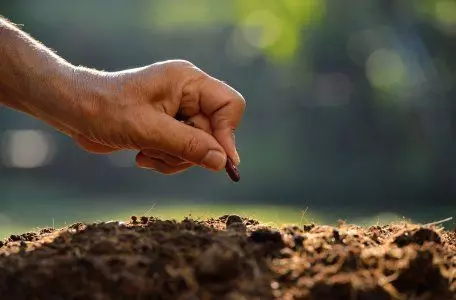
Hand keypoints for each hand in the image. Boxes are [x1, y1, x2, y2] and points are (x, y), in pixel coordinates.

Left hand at [71, 60, 244, 173]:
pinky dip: (165, 159)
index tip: (217, 161)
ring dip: (173, 158)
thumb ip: (188, 145)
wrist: (74, 110)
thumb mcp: (148, 130)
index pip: (230, 105)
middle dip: (188, 150)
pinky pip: (183, 151)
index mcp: (188, 81)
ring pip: (199, 146)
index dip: (227, 133)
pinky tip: (142, 154)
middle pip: (214, 132)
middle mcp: (189, 94)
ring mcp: (179, 110)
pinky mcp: (169, 126)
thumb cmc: (106, 110)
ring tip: (145, 152)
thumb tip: (222, 162)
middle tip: (160, 152)